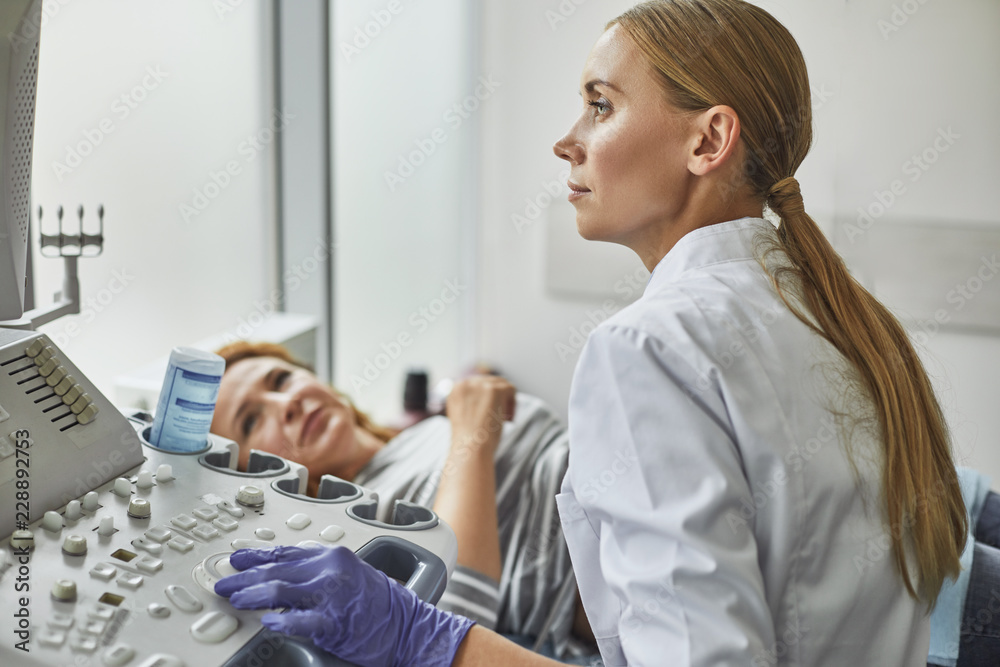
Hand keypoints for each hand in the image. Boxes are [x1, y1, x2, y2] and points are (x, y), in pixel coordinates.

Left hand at [215, 545, 474, 666]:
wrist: (408, 626)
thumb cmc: (379, 603)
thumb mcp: (347, 574)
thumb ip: (315, 573)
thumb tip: (278, 577)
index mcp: (332, 555)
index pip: (284, 553)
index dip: (255, 557)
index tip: (234, 561)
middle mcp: (330, 568)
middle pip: (276, 569)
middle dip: (244, 578)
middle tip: (223, 584)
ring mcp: (332, 593)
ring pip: (280, 589)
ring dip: (253, 595)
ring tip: (237, 600)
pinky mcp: (335, 620)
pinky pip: (300, 620)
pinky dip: (281, 620)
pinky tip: (268, 622)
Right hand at [445, 376, 515, 455]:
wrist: (470, 447)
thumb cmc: (468, 439)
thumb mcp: (462, 415)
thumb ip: (470, 402)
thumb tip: (486, 398)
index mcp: (455, 389)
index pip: (477, 384)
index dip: (486, 399)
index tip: (488, 413)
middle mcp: (465, 383)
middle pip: (490, 381)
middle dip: (497, 399)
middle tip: (497, 418)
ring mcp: (480, 385)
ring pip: (502, 384)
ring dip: (505, 401)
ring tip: (502, 418)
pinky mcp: (494, 389)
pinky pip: (511, 389)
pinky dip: (513, 404)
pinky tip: (507, 418)